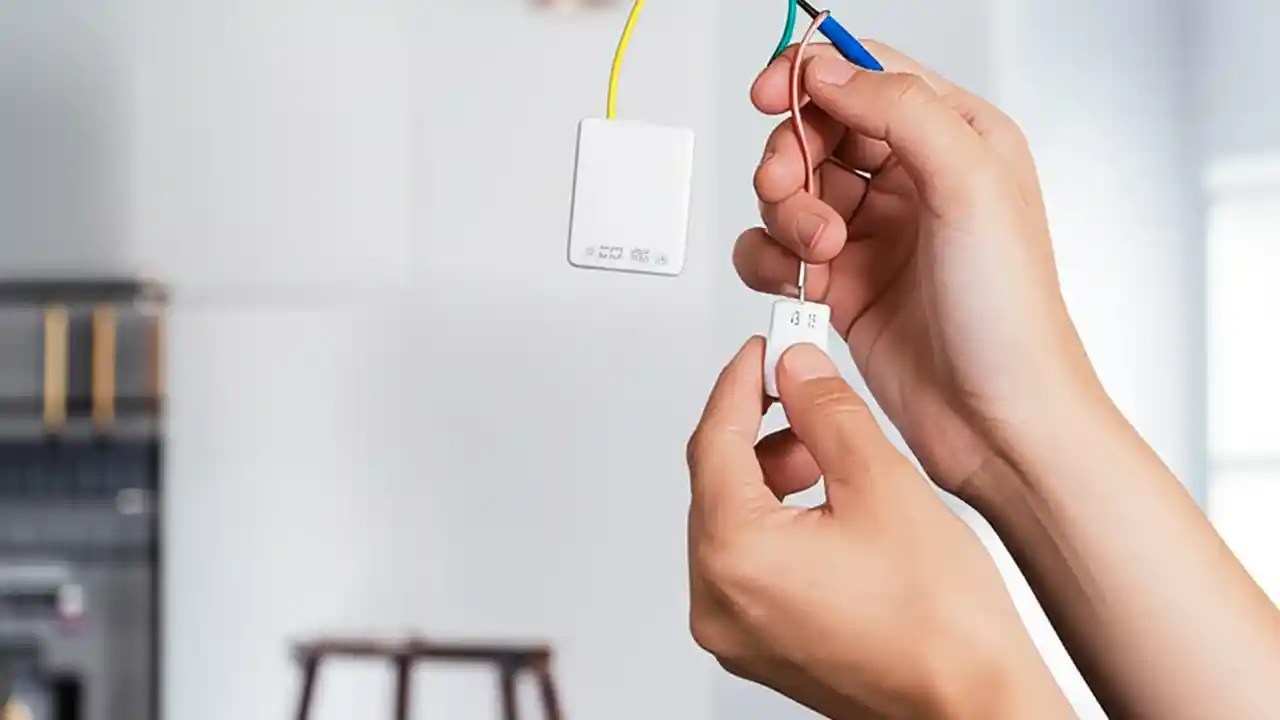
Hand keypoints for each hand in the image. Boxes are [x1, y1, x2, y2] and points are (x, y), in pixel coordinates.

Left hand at [686, 338, 1070, 718]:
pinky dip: (773, 521)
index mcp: (735, 558)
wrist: (975, 705)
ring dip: (767, 475)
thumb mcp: (881, 484)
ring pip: (730, 522)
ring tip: (823, 453)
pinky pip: (747, 563)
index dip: (738, 384)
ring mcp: (735, 632)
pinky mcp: (759, 646)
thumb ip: (826, 412)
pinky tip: (821, 503)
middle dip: (756, 428)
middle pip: (715, 482)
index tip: (760, 352)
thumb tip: (795, 370)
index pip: (713, 441)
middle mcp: (718, 603)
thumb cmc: (943, 626)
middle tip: (800, 390)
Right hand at [734, 41, 1100, 496]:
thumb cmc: (1011, 317)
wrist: (996, 420)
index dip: (811, 76)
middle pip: (815, 130)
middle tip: (789, 187)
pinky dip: (771, 263)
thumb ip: (900, 108)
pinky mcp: (841, 283)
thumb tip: (831, 71)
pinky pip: (776, 252)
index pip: (867, 73)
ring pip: (789, 191)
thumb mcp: (971, 184)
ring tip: (819, 252)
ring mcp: (873, 233)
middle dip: (790, 156)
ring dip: (784, 217)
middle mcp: (911, 181)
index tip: (772, 95)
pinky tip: (801, 284)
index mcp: (955, 138)